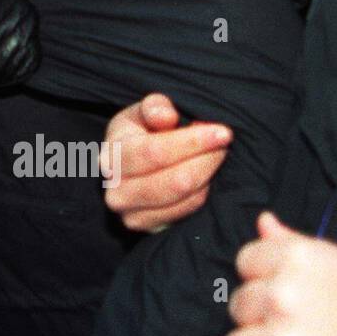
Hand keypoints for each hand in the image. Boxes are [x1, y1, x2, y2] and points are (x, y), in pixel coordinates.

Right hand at [103, 93, 231, 231]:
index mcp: (111, 157)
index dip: (192, 142)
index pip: (155, 152)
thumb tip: (167, 117)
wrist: (129, 166)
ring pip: (185, 196)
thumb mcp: (143, 112)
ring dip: (208, 174)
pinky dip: (202, 191)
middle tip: (224, 144)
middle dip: (207, 159)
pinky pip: (188, 210)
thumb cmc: (140, 134)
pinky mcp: (148, 228)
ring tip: (215, 155)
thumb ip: (154, 106)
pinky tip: (205, 175)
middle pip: (175, 180)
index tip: (222, 132)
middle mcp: (116, 191)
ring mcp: (131, 215)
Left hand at [223, 212, 336, 335]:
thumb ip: (292, 244)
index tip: (285, 292)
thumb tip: (264, 222)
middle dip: (262, 315)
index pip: (246, 260)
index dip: (264, 278)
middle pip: (241, 301)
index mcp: (297, 259)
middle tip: (300, 325)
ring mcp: (279, 332)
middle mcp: (283, 292)